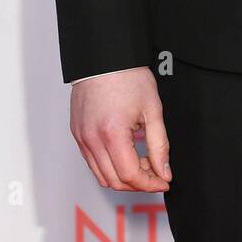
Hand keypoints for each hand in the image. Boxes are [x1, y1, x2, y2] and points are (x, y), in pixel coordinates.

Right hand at [70, 66, 170, 191]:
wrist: (105, 57)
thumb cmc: (129, 77)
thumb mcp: (153, 110)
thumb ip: (159, 145)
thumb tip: (164, 172)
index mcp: (112, 134)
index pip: (130, 175)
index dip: (150, 183)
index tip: (164, 181)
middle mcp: (92, 140)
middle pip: (114, 181)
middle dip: (138, 183)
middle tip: (156, 172)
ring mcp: (82, 137)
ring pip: (101, 176)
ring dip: (123, 177)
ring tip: (142, 161)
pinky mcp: (77, 133)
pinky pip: (92, 162)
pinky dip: (109, 166)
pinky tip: (125, 153)